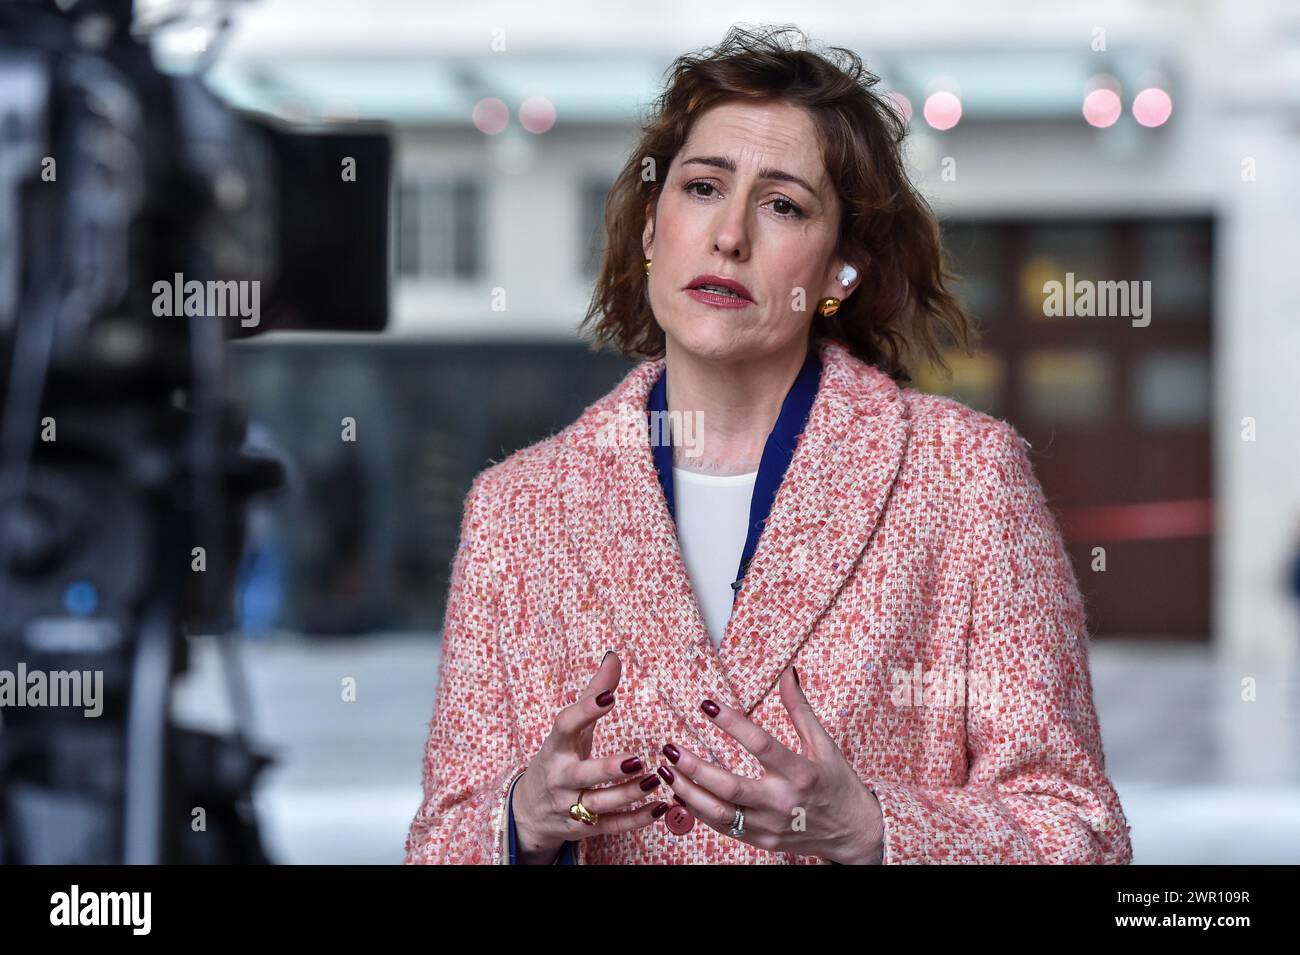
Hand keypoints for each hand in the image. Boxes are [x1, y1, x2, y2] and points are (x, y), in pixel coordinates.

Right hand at [512, 651, 667, 862]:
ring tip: (656, 780)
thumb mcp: (571, 728)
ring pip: (600, 803)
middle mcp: (560, 777)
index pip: (565, 725)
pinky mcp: (583, 828)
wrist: (529, 810)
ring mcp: (570, 805)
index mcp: (556, 746)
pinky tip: (660, 808)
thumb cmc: (559, 758)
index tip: (610, 697)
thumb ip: (594, 693)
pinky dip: (636, 820)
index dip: (586, 710)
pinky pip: (611, 825)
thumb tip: (614, 656)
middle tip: (637, 759)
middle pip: (582, 775)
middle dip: (608, 769)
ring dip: (629, 794)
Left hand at [655, 666, 884, 863]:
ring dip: (688, 791)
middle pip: (730, 787)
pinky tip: (682, 792)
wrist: (854, 833)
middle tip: (670, 749)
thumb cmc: (838, 784)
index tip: (707, 704)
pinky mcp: (762, 841)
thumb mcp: (824, 744)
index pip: (761, 745)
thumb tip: (788, 672)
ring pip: (720, 813)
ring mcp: (771, 825)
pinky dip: (698, 811)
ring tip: (666, 771)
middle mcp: (783, 802)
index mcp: (801, 773)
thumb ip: (799, 709)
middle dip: (695, 767)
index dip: (732, 723)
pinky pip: (723, 828)